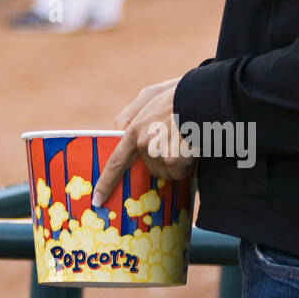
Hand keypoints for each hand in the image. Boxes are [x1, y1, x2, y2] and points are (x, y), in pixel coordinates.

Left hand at [91, 76, 196, 206]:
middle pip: (151, 169)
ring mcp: (157, 152)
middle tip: (177, 140)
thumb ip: (133, 118)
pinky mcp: (172, 159)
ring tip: (186, 141)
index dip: (106, 182)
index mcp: (134, 130)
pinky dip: (188, 165)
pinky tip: (193, 147)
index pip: (116, 161)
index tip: (97, 200)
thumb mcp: (149, 98)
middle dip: (164, 162)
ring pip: (167, 173)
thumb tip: (120, 133)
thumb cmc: (178, 97)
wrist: (201, 97)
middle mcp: (142, 143)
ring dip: (178, 164)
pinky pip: (180, 173)